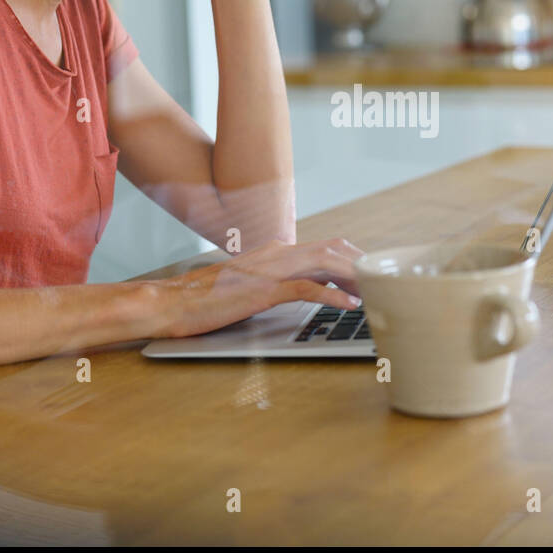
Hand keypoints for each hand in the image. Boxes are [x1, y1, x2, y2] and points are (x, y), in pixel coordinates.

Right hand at [149, 237, 363, 337]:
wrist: (169, 302)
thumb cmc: (204, 299)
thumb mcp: (247, 285)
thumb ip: (274, 282)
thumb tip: (303, 289)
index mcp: (273, 252)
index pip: (324, 247)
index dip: (352, 259)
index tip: (370, 274)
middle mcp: (276, 254)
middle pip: (332, 249)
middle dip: (361, 263)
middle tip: (383, 281)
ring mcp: (270, 270)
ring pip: (326, 262)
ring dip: (355, 275)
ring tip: (376, 290)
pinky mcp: (262, 290)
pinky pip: (307, 289)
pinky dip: (334, 295)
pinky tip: (351, 304)